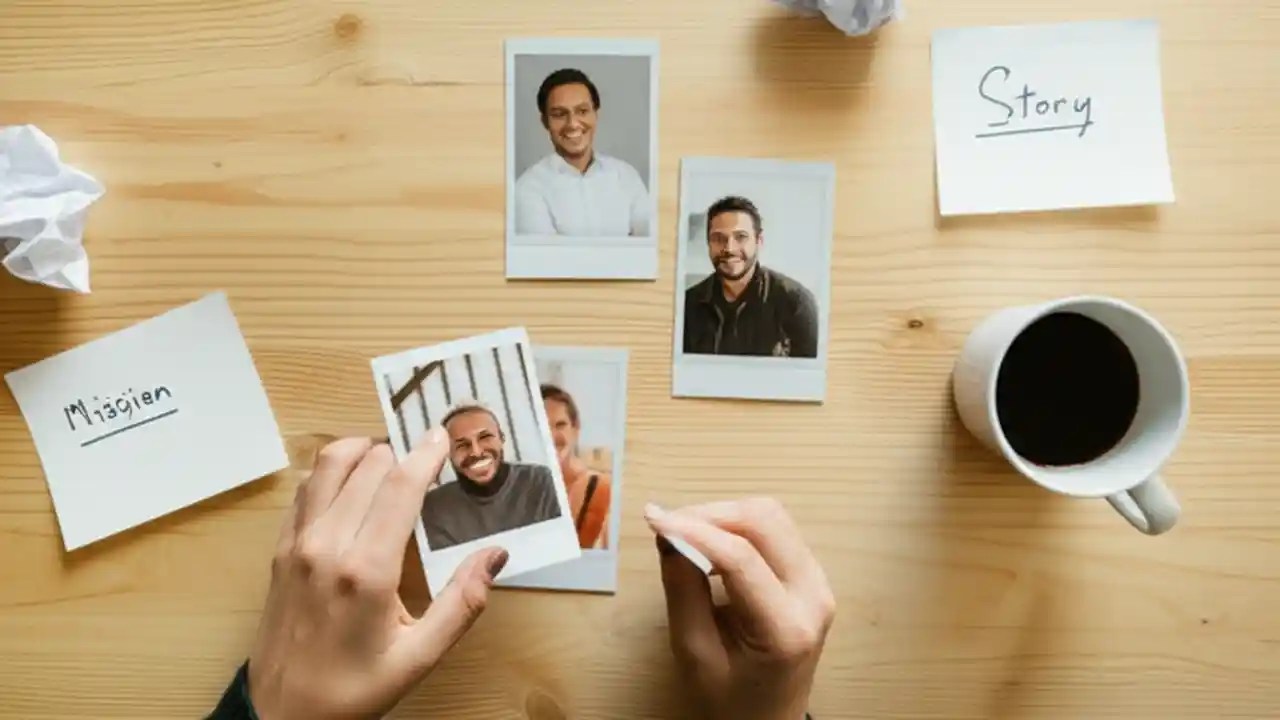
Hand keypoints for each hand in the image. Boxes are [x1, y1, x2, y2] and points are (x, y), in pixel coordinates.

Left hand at [247, 432, 508, 719]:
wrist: (281, 715)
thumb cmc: (352, 690)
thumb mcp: (419, 657)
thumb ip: (462, 603)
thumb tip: (496, 555)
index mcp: (366, 571)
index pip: (400, 487)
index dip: (425, 454)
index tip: (442, 436)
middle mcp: (327, 546)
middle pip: (367, 466)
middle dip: (400, 451)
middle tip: (426, 452)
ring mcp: (297, 544)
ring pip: (327, 466)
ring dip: (361, 452)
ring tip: (389, 456)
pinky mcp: (279, 550)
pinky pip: (304, 489)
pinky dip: (329, 472)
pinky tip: (351, 481)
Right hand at [646, 499, 834, 719]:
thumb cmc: (729, 701)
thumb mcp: (694, 654)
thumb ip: (683, 591)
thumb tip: (668, 534)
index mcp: (786, 628)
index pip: (742, 558)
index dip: (694, 530)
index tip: (653, 520)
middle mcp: (814, 596)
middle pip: (765, 522)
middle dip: (710, 513)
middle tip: (667, 524)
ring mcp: (819, 583)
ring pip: (772, 517)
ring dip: (724, 515)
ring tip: (684, 533)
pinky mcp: (811, 575)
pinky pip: (776, 531)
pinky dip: (737, 527)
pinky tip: (708, 543)